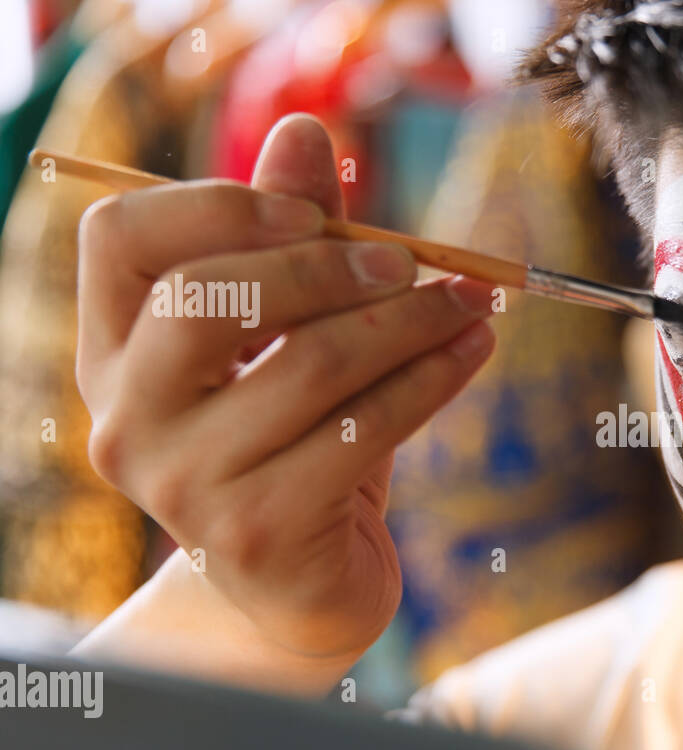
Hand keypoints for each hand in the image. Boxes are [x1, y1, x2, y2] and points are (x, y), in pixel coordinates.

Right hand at [75, 114, 495, 660]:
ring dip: (409, 321)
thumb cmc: (294, 445)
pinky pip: (363, 429)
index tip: (314, 211)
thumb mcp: (285, 343)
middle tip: (414, 262)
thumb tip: (305, 130)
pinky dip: (431, 379)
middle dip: (329, 264)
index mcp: (113, 352)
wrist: (301, 588)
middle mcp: (127, 417)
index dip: (219, 206)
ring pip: (308, 363)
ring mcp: (185, 483)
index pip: (121, 240)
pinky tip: (471, 352)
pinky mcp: (259, 531)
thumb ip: (288, 243)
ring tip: (471, 303)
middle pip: (210, 296)